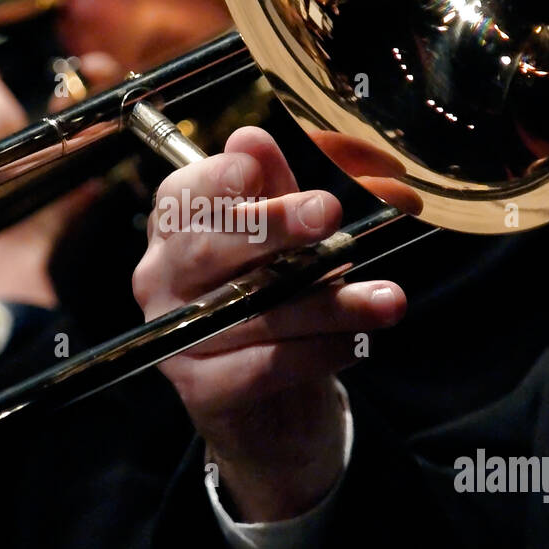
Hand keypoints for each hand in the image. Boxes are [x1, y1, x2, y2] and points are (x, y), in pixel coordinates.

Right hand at [132, 126, 405, 521]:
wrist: (274, 409)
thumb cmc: (277, 302)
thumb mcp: (285, 240)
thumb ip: (275, 191)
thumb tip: (252, 140)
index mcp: (175, 230)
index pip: (183, 195)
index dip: (218, 180)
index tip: (255, 170)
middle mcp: (160, 280)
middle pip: (207, 248)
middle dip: (272, 226)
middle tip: (329, 212)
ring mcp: (176, 337)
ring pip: (250, 312)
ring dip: (327, 302)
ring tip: (387, 298)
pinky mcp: (202, 389)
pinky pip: (263, 366)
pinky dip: (318, 352)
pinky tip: (359, 343)